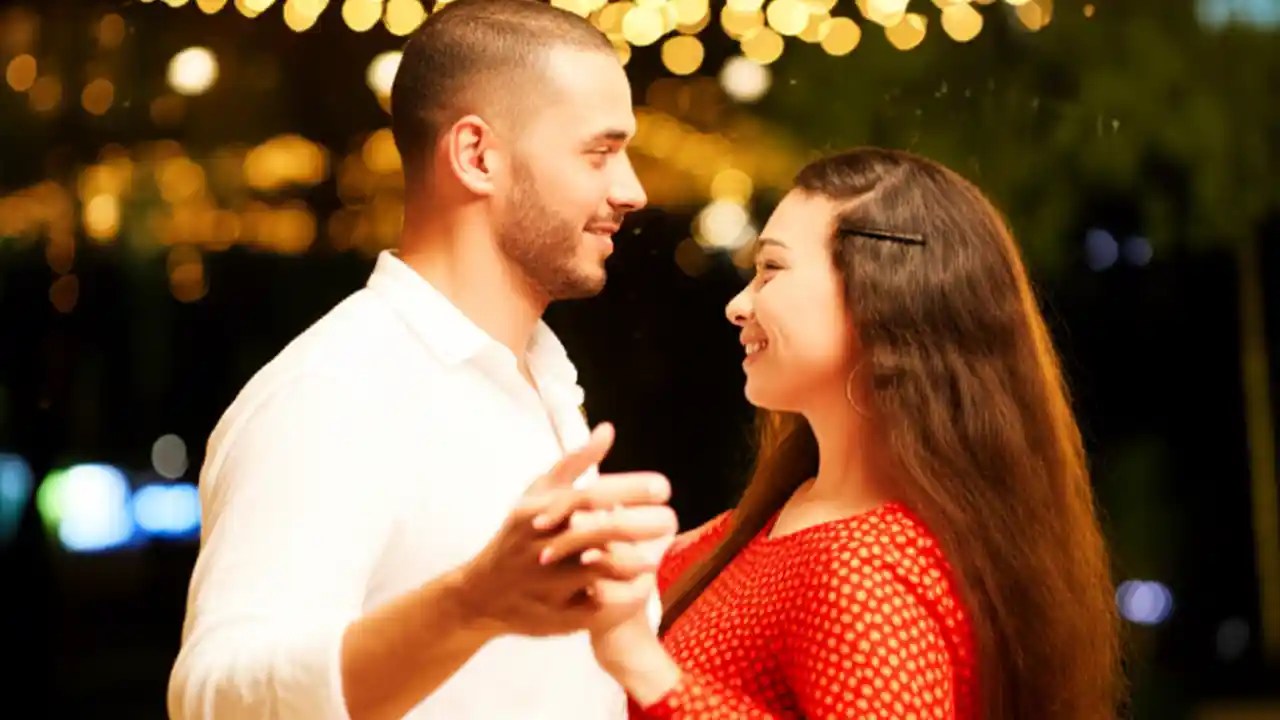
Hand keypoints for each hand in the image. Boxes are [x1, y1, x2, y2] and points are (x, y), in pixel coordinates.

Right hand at [455, 424, 675, 637]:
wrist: (482, 594)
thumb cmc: (519, 534)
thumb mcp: (538, 493)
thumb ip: (575, 462)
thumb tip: (609, 430)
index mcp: (541, 510)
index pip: (592, 494)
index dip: (631, 489)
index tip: (663, 487)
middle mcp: (544, 544)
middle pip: (603, 531)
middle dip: (644, 524)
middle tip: (671, 520)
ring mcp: (550, 582)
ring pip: (605, 570)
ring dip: (637, 562)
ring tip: (657, 556)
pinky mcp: (557, 615)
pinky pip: (601, 605)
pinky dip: (626, 595)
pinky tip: (642, 584)